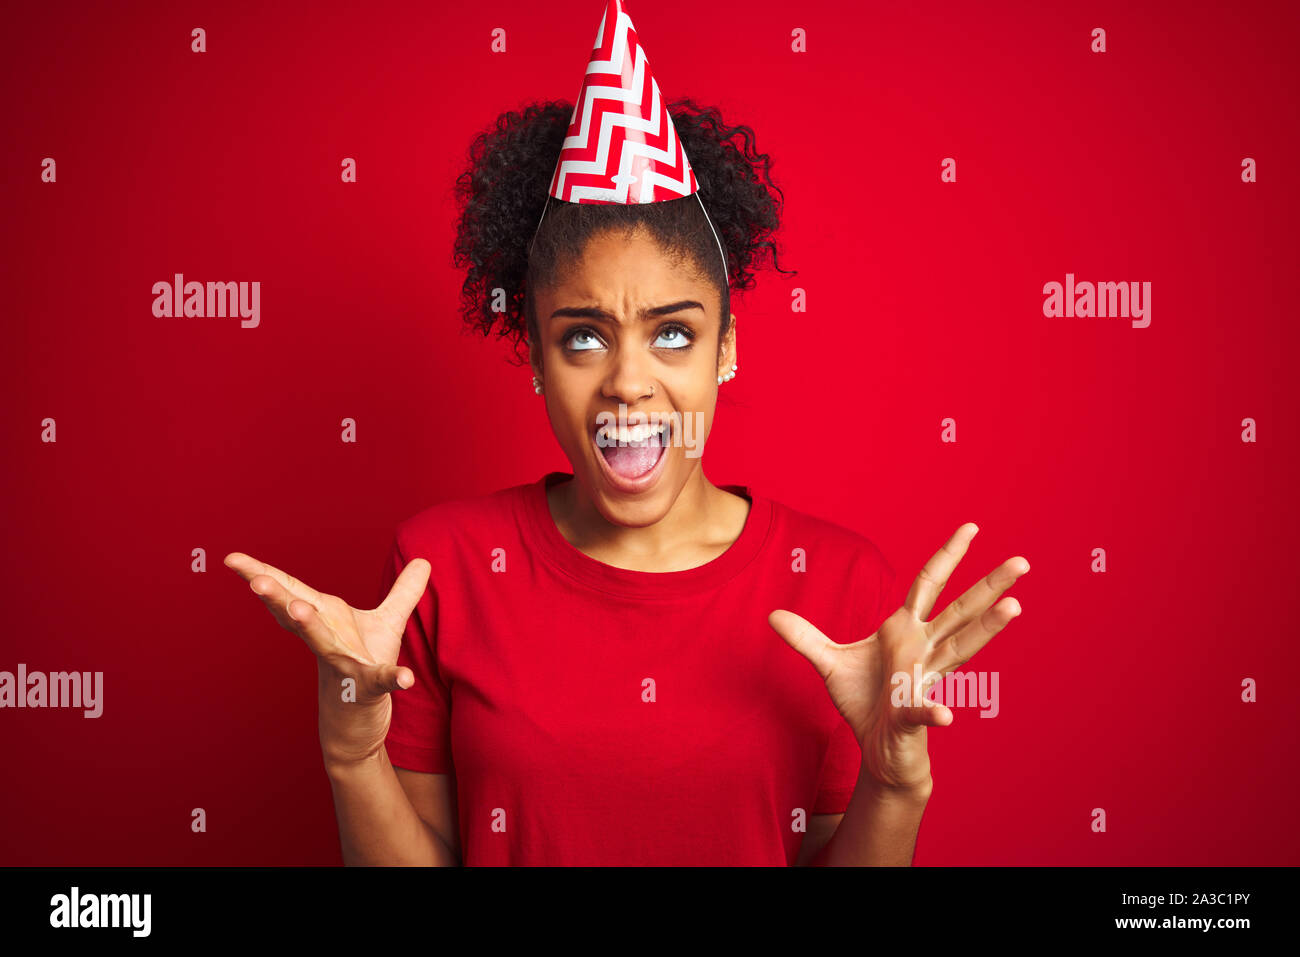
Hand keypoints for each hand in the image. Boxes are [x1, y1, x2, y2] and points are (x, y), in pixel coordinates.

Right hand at [223, 551, 430, 768]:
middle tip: (255, 581)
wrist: (355, 727)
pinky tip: (405, 677)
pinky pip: (378, 683)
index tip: (231, 559)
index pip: (291, 592)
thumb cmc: (363, 668)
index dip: (261, 574)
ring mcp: (343, 668)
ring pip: (325, 646)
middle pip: (297, 616)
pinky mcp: (367, 691)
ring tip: (297, 610)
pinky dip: (392, 678)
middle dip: (276, 597)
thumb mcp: (387, 624)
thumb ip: (404, 592)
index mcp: (326, 620)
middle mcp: (328, 642)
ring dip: (310, 627)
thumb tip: (424, 560)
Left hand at [769, 524, 1027, 791]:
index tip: (972, 527)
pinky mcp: (911, 716)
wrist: (879, 749)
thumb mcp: (829, 664)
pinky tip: (943, 715)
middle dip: (990, 586)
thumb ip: (805, 637)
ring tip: (1015, 607)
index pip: (930, 585)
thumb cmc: (865, 702)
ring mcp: (922, 681)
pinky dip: (931, 713)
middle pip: (960, 611)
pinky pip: (921, 712)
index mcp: (905, 631)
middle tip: (1022, 562)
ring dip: (986, 630)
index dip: (949, 555)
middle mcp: (923, 651)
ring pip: (960, 650)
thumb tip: (773, 614)